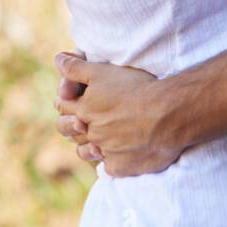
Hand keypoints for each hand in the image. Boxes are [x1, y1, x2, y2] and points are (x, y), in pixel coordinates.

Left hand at [53, 51, 183, 176]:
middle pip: (69, 131)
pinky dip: (111, 161)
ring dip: (88, 145)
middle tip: (80, 120)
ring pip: (86, 152)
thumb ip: (77, 68)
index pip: (62, 106)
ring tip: (98, 139)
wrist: (169, 114)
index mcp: (85, 110)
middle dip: (71, 124)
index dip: (65, 100)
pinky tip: (119, 154)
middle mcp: (91, 133)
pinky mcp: (120, 167)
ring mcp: (105, 152)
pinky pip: (108, 167)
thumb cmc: (138, 89)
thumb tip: (57, 59)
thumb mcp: (104, 72)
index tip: (71, 97)